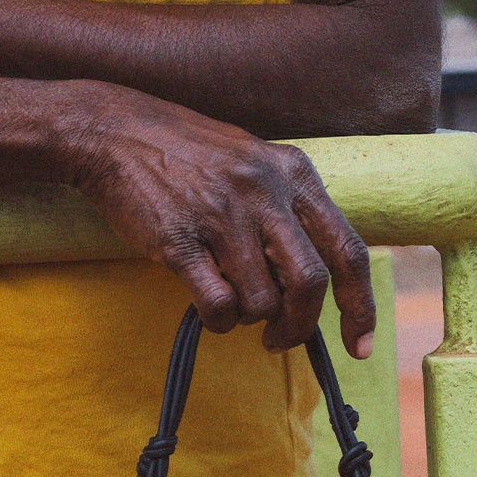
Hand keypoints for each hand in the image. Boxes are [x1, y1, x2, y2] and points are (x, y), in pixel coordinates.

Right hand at [60, 87, 377, 358]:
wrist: (116, 131)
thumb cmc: (189, 153)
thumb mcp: (256, 161)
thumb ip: (290, 208)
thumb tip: (318, 279)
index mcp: (294, 173)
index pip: (348, 249)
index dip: (360, 306)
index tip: (360, 345)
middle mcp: (265, 191)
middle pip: (311, 282)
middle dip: (301, 325)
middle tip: (281, 339)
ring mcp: (222, 215)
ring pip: (262, 300)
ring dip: (251, 318)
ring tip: (233, 304)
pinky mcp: (180, 240)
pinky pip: (218, 303)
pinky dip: (219, 319)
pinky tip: (210, 308)